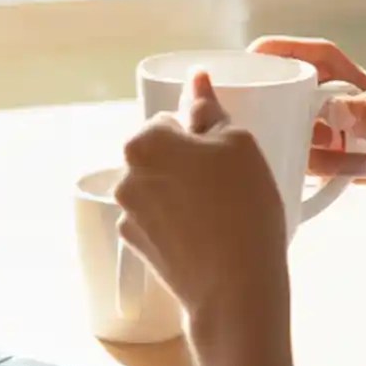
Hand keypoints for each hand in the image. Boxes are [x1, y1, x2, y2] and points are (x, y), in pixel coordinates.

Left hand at [115, 72, 288, 320]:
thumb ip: (209, 107)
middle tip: (225, 184)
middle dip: (185, 164)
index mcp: (143, 142)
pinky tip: (204, 235)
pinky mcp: (134, 245)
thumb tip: (195, 79)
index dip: (198, 134)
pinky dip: (175, 223)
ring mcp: (125, 214)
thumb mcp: (238, 142)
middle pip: (157, 155)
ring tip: (218, 213)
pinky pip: (155, 220)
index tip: (221, 155)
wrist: (233, 286)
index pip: (169, 121)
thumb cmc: (242, 207)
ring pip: (156, 188)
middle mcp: (124, 176)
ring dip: (180, 193)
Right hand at [248, 37, 365, 175]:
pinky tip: (321, 173)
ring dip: (293, 140)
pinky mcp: (313, 156)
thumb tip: (335, 110)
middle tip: (265, 114)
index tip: (254, 54)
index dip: (283, 49)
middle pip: (287, 88)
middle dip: (275, 99)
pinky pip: (294, 155)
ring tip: (323, 155)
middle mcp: (326, 100)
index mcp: (346, 78)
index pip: (313, 54)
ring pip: (287, 126)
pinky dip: (299, 164)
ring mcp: (317, 128)